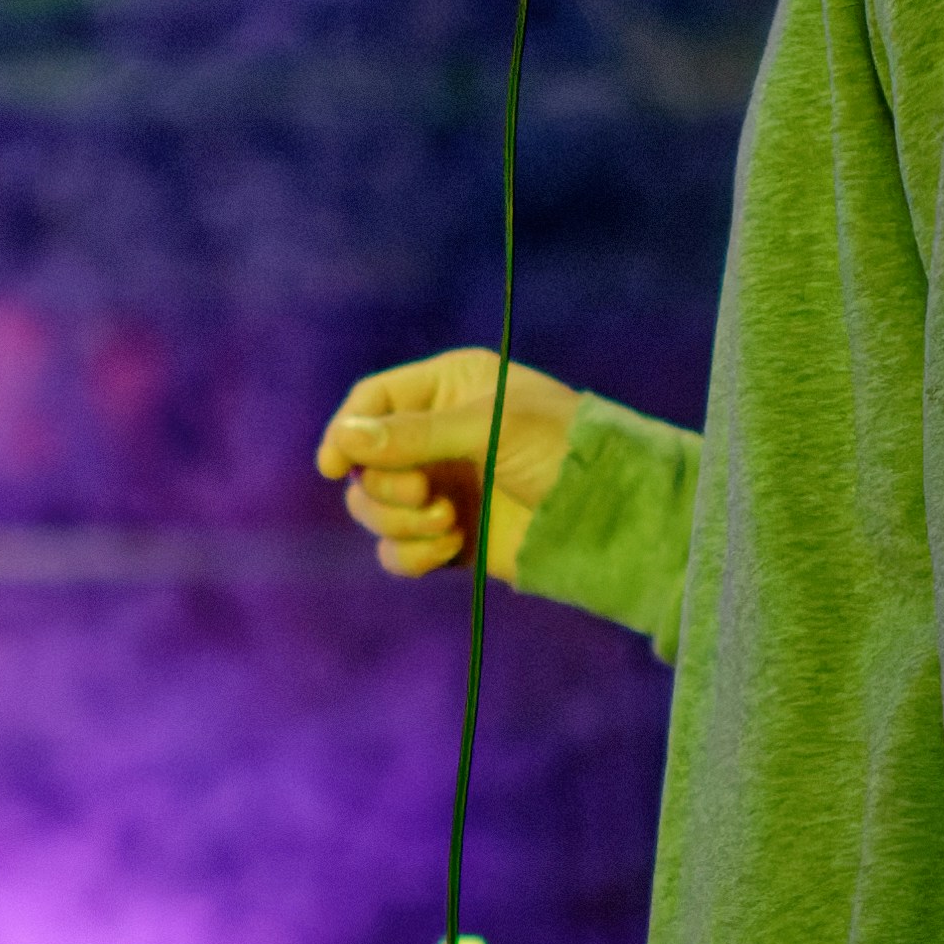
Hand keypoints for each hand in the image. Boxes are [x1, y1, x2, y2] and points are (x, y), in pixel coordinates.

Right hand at [313, 348, 584, 584]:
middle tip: (423, 493)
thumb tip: (343, 439)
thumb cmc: (560, 448)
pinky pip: (397, 550)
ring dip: (398, 521)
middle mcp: (436, 436)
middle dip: (384, 485)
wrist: (609, 513)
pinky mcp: (448, 536)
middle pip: (365, 462)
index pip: (372, 402)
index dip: (346, 432)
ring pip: (374, 508)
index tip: (334, 466)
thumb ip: (413, 434)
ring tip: (446, 523)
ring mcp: (441, 488)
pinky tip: (448, 549)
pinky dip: (410, 554)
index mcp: (446, 389)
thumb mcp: (487, 427)